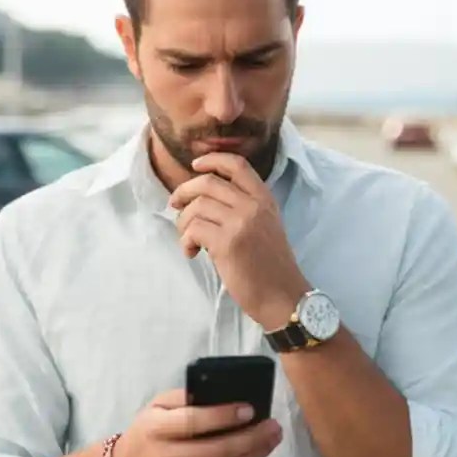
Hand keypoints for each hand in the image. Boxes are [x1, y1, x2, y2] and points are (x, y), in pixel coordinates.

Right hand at [112, 389, 282, 456]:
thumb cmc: (145, 433)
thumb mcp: (155, 407)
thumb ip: (184, 397)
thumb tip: (220, 393)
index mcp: (157, 429)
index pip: (194, 422)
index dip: (224, 416)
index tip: (250, 409)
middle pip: (216, 451)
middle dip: (251, 439)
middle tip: (273, 427)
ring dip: (253, 455)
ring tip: (271, 439)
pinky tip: (253, 455)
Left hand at [169, 153, 311, 329]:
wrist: (282, 297)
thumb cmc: (269, 267)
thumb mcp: (265, 226)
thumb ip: (242, 208)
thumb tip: (203, 198)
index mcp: (264, 199)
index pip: (237, 165)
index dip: (212, 160)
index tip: (196, 165)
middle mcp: (253, 206)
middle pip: (208, 183)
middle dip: (184, 192)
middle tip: (174, 205)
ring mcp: (241, 223)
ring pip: (196, 206)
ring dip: (184, 223)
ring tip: (189, 240)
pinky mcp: (227, 243)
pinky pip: (193, 230)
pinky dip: (186, 241)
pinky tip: (192, 253)